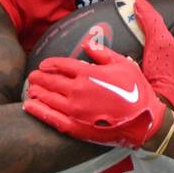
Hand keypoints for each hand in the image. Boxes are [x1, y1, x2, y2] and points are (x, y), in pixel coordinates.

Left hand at [24, 38, 168, 148]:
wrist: (145, 120)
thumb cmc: (136, 91)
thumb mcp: (123, 64)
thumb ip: (102, 53)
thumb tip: (86, 45)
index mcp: (88, 73)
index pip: (62, 65)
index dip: (50, 64)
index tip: (43, 65)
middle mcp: (77, 90)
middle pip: (52, 81)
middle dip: (40, 78)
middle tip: (33, 77)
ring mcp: (74, 110)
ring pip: (48, 99)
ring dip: (37, 93)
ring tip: (31, 90)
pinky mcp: (75, 128)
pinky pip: (52, 118)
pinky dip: (38, 112)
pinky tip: (29, 107)